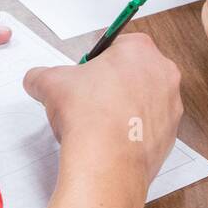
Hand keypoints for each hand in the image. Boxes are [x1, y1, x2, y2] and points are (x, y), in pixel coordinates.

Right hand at [24, 33, 182, 186]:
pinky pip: (149, 126)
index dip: (97, 62)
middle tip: (90, 98)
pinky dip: (133, 130)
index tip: (86, 74)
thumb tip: (36, 79)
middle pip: (133, 72)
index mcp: (139, 49)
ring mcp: (171, 104)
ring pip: (144, 99)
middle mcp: (163, 73)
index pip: (117, 46)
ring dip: (124, 106)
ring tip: (99, 121)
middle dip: (112, 83)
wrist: (106, 161)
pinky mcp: (171, 133)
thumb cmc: (89, 116)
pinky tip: (112, 139)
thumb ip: (42, 75)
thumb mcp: (51, 83)